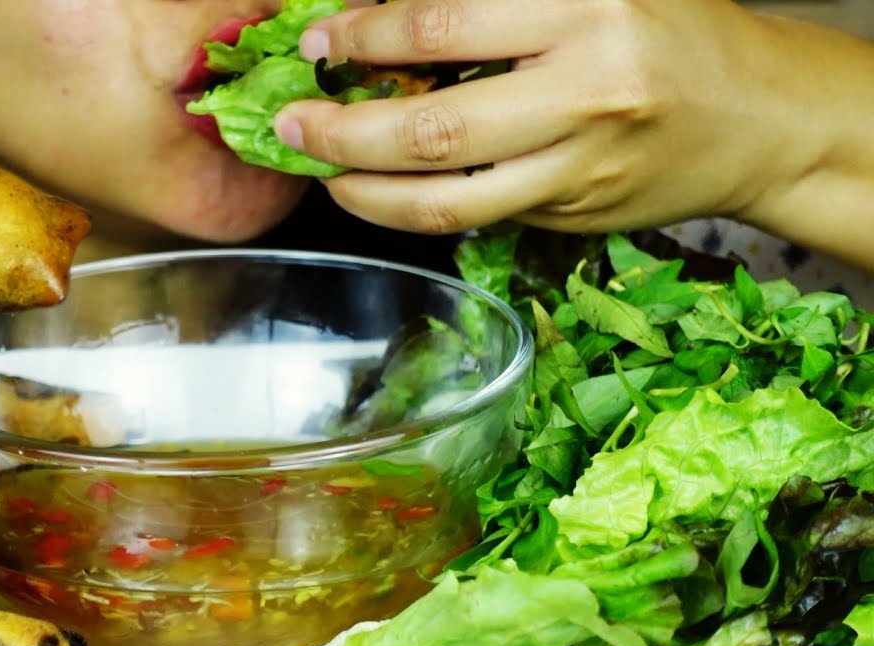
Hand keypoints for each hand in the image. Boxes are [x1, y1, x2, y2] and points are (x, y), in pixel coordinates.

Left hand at [273, 0, 810, 236]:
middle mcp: (584, 93)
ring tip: (324, 175)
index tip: (321, 44)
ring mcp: (580, 168)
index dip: (366, 37)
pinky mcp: (574, 216)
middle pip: (431, 130)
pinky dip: (418, 209)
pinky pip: (480, 218)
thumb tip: (388, 15)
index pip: (443, 25)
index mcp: (585, 11)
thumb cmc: (670, 33)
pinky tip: (383, 193)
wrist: (758, 116)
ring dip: (366, 193)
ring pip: (447, 200)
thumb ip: (497, 2)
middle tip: (292, 128)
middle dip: (341, 134)